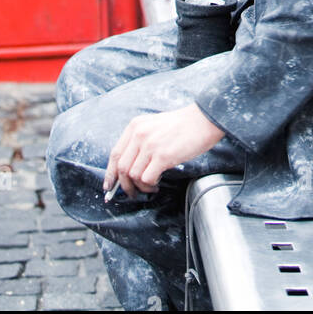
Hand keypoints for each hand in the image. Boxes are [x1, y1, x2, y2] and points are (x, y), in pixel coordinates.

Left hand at [103, 104, 224, 197]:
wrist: (203, 120)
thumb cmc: (182, 125)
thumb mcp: (154, 125)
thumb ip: (141, 140)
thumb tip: (130, 167)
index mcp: (135, 126)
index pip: (115, 154)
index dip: (110, 173)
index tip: (109, 185)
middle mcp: (139, 134)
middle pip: (121, 167)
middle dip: (124, 185)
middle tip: (132, 193)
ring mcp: (150, 145)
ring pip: (133, 176)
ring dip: (140, 187)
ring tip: (150, 186)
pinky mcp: (162, 156)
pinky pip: (146, 179)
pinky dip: (149, 185)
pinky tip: (157, 183)